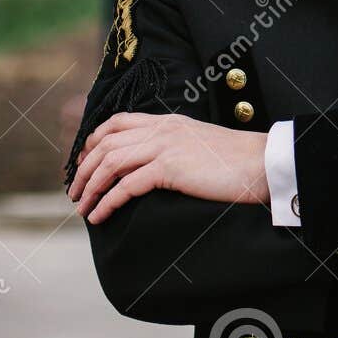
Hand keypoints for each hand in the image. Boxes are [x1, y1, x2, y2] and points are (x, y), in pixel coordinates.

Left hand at [68, 112, 269, 223]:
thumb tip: (154, 166)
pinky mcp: (171, 168)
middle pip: (105, 143)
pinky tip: (100, 215)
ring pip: (110, 163)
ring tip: (82, 208)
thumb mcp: (199, 144)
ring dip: (90, 187)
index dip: (92, 142)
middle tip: (75, 191)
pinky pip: (126, 186)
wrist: (263, 163)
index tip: (84, 164)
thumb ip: (175, 146)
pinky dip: (107, 202)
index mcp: (168, 121)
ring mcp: (166, 147)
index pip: (117, 123)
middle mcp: (162, 130)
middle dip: (83, 169)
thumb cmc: (237, 161)